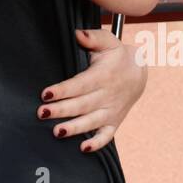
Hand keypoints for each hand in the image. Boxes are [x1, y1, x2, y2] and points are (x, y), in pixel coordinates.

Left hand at [36, 28, 146, 152]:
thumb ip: (93, 37)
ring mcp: (111, 110)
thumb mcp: (109, 42)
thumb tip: (78, 34)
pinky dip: (97, 143)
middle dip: (62, 110)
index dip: (63, 90)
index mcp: (103, 76)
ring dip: (75, 128)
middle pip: (82, 105)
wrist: (139, 73)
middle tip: (42, 113)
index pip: (80, 85)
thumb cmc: (117, 56)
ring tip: (57, 132)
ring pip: (92, 122)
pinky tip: (84, 149)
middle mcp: (107, 95)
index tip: (46, 93)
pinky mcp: (114, 122)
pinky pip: (107, 135)